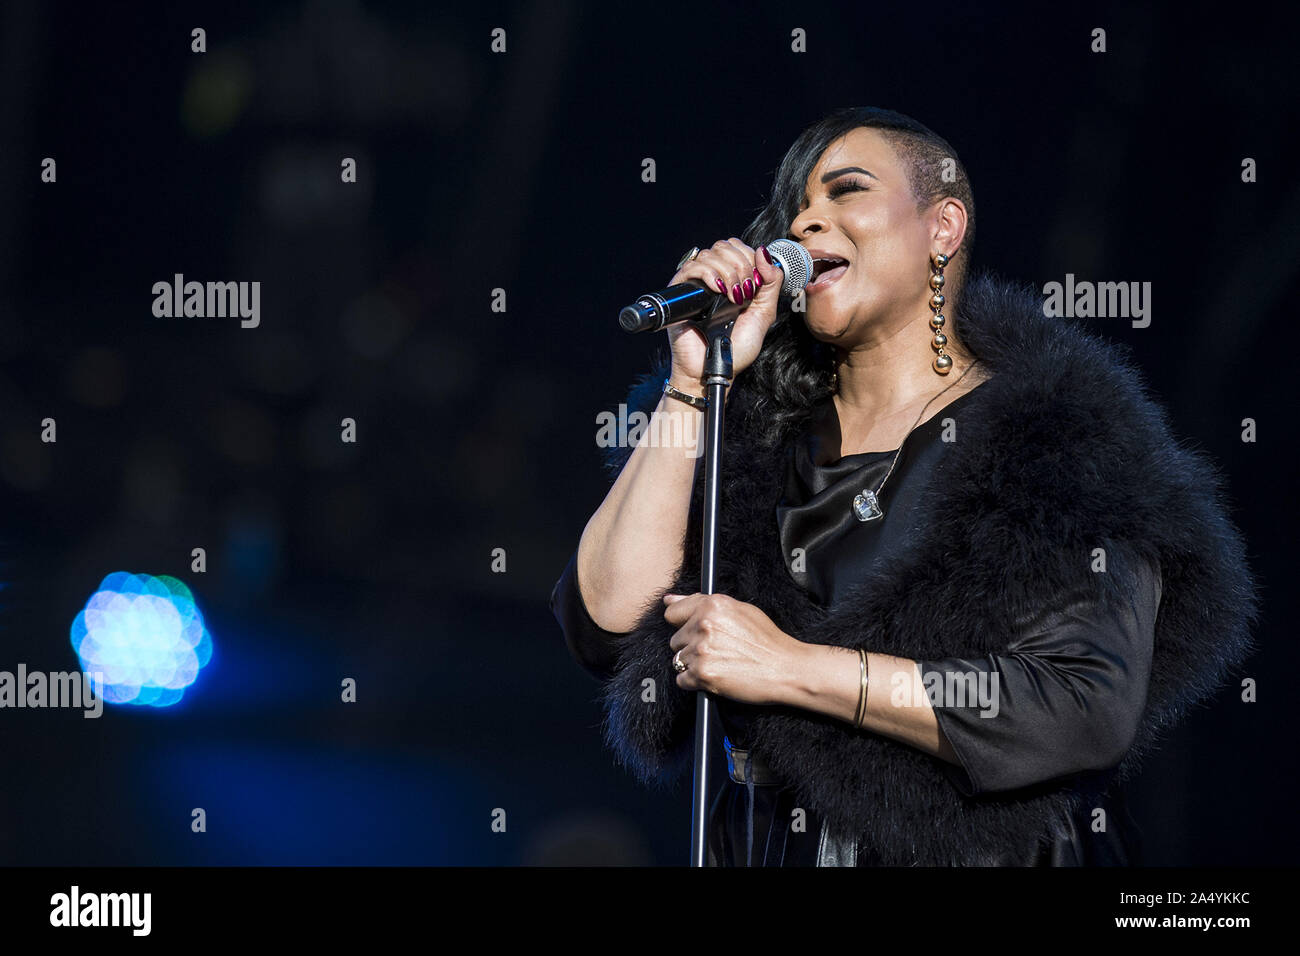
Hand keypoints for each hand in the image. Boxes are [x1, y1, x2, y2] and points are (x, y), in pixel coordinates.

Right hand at [663, 239, 784, 388]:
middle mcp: (713, 278)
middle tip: (744, 292)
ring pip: (710, 253)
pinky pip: (691, 267)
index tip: (755, 283)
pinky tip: (717, 291)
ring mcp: (696, 284)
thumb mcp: (764, 314)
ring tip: (732, 297)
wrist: (714, 370)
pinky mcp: (679, 293)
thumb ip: (771, 284)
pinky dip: (708, 274)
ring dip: (728, 272)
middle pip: (724, 246)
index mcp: (732, 280)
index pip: (738, 248)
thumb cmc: (736, 349)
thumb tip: (764, 253)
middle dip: (741, 264)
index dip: (750, 257)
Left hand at [664, 592, 803, 704]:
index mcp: (712, 605)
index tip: (690, 631)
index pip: (673, 613)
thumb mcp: (739, 610)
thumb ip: (702, 603)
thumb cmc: (767, 641)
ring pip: (678, 660)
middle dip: (692, 646)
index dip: (682, 624)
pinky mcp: (703, 674)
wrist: (786, 669)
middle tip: (717, 651)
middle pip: (676, 640)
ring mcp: (701, 650)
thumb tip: (669, 600)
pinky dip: (695, 682)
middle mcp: (704, 625)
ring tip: (719, 664)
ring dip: (694, 665)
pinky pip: (682, 680)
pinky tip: (716, 677)